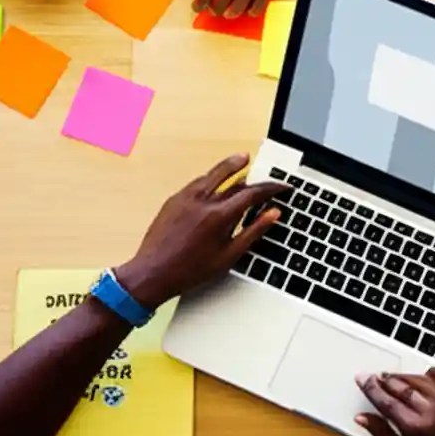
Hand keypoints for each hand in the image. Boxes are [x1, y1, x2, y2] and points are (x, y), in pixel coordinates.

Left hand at [115, 155, 287, 307]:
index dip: (270, 188)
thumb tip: (272, 214)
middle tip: (256, 162)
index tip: (281, 187)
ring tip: (239, 162)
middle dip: (245, 166)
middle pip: (229, 174)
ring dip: (227, 168)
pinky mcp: (173, 200)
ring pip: (211, 175)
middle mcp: (202, 201)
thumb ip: (254, 231)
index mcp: (219, 216)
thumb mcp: (230, 255)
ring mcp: (185, 198)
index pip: (252, 193)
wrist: (153, 274)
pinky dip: (209, 179)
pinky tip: (213, 182)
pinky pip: (196, 183)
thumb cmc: (190, 270)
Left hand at [193, 0, 300, 18]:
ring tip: (229, 12)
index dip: (200, 3)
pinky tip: (248, 7)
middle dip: (215, 10)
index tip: (198, 7)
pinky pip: (257, 7)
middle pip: (220, 3)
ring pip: (237, 8)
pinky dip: (250, 11)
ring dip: (231, 13)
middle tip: (215, 10)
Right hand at [356, 369, 434, 435]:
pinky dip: (431, 375)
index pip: (386, 400)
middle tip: (375, 378)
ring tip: (394, 378)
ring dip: (404, 376)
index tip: (363, 379)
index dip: (371, 387)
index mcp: (415, 428)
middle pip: (401, 386)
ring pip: (421, 379)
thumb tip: (363, 418)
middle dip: (385, 380)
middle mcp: (433, 411)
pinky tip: (424, 377)